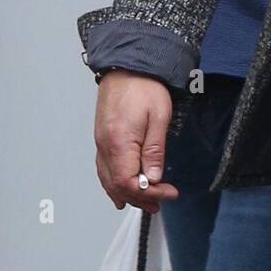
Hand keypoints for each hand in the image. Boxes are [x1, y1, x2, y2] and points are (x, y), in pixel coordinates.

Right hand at [93, 71, 180, 213]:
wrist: (126, 68)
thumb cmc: (144, 87)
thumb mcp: (159, 116)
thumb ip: (155, 149)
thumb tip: (154, 178)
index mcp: (119, 143)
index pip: (130, 183)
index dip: (150, 193)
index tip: (169, 192)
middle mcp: (105, 147)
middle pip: (118, 186)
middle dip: (140, 198)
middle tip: (161, 202)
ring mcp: (101, 145)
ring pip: (108, 181)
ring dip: (127, 195)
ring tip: (146, 203)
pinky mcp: (102, 140)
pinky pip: (104, 170)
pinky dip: (113, 185)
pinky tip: (121, 192)